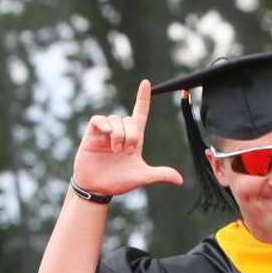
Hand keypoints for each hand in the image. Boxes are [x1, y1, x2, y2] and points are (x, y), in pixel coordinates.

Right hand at [72, 79, 183, 196]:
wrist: (97, 189)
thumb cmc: (118, 181)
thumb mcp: (142, 177)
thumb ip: (160, 174)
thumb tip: (180, 180)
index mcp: (134, 138)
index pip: (139, 113)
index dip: (143, 98)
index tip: (146, 83)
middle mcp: (120, 132)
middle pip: (129, 119)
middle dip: (131, 135)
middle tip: (127, 151)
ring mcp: (105, 133)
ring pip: (115, 119)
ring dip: (118, 134)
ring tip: (115, 150)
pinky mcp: (91, 135)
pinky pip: (98, 119)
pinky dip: (104, 125)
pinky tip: (106, 135)